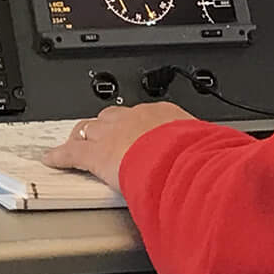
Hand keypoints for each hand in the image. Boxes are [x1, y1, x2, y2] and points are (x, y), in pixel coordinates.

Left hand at [44, 102, 194, 189]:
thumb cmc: (195, 152)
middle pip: (113, 117)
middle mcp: (134, 118)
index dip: (137, 124)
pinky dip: (60, 157)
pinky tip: (52, 159)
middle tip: (104, 134)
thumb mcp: (206, 145)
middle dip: (107, 125)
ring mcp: (113, 134)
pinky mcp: (96, 154)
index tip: (139, 130)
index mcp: (163, 114)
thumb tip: (221, 155)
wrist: (177, 158)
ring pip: (90, 129)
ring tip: (77, 141)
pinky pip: (72, 153)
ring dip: (84, 136)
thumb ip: (205, 149)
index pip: (145, 115)